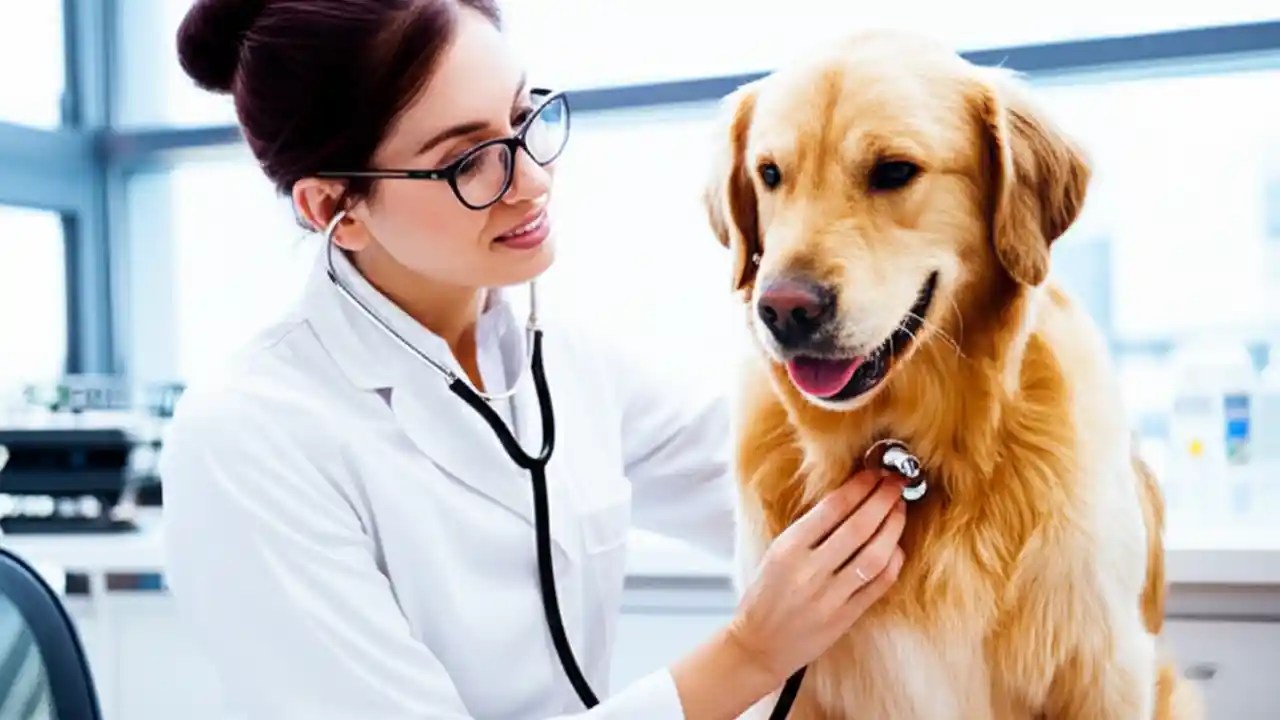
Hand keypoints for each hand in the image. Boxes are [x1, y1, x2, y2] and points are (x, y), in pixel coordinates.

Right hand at [727, 468, 907, 685]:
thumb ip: (808, 530)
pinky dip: (893, 563)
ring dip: (892, 528)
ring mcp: (829, 596)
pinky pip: (878, 586)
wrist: (758, 645)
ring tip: (900, 509)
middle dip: (882, 500)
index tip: (875, 472)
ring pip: (873, 555)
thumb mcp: (776, 553)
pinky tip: (897, 547)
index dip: (859, 487)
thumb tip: (848, 499)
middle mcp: (809, 571)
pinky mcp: (844, 618)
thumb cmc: (765, 595)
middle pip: (857, 527)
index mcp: (788, 548)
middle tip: (897, 483)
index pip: (832, 508)